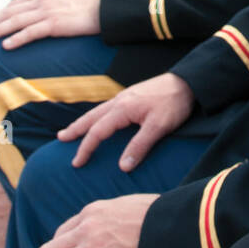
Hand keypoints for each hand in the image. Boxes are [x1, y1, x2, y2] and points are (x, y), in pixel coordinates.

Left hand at [0, 0, 101, 48]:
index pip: (15, 4)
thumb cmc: (85, 5)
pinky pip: (31, 32)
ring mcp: (47, 11)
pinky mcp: (54, 23)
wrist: (104, 7)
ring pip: (15, 22)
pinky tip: (6, 45)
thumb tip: (34, 15)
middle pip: (10, 12)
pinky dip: (17, 38)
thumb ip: (46, 4)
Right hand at [58, 71, 195, 166]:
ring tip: (71, 130)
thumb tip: (122, 166)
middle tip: (61, 139)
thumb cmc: (174, 103)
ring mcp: (124, 96)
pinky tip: (98, 120)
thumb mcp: (158, 127)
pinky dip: (96, 116)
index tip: (77, 163)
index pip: (98, 131)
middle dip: (75, 130)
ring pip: (97, 111)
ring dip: (83, 122)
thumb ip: (140, 146)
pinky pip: (106, 108)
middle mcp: (119, 101)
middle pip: (91, 118)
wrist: (187, 81)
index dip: (86, 148)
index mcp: (123, 109)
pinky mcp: (131, 96)